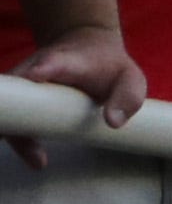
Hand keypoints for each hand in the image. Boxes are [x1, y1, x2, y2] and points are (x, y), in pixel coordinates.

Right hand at [9, 27, 146, 148]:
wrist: (84, 46)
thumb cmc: (107, 67)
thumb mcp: (128, 78)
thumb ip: (128, 96)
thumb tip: (113, 123)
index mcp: (67, 60)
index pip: (54, 61)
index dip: (43, 68)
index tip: (35, 74)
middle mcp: (35, 68)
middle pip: (17, 88)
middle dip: (16, 110)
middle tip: (28, 140)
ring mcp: (21, 83)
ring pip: (6, 106)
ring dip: (13, 130)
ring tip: (37, 157)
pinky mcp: (15, 97)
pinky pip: (7, 117)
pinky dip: (12, 134)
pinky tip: (33, 155)